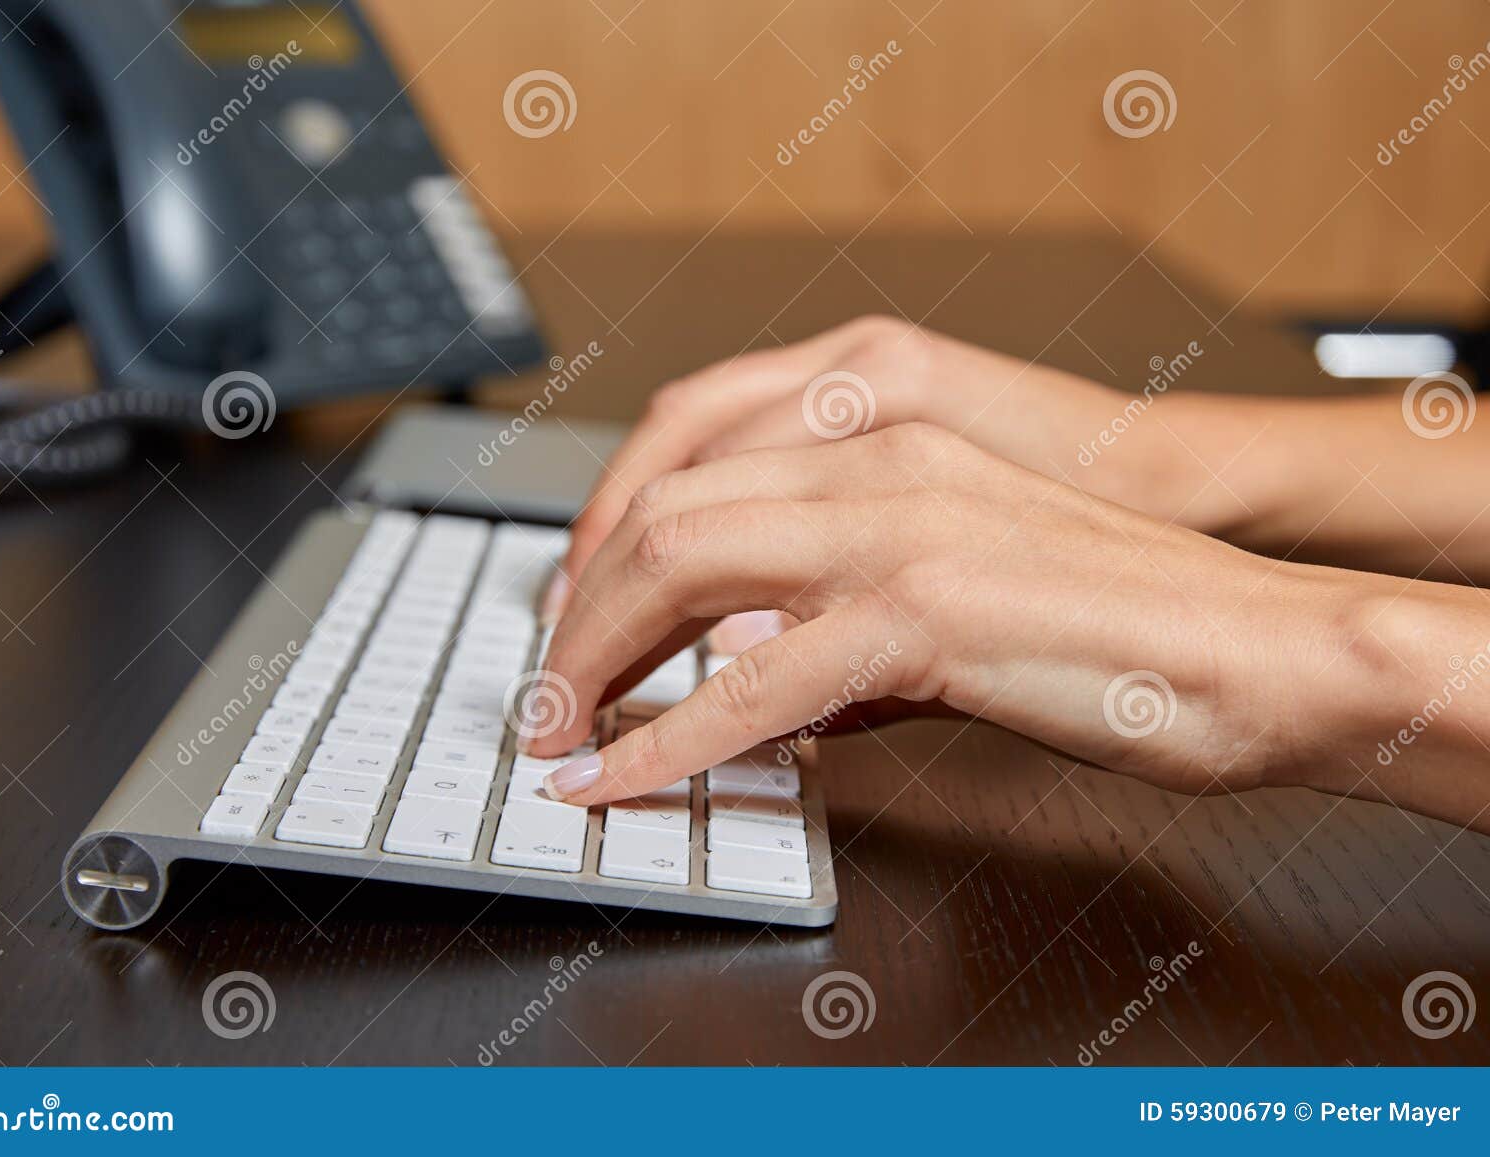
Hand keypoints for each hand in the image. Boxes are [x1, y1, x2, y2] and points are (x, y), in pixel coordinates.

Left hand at [527, 424, 1332, 805]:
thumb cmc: (1120, 627)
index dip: (605, 549)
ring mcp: (897, 528)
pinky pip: (751, 686)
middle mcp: (879, 462)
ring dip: (596, 661)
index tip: (574, 626)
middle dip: (577, 611)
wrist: (1255, 648)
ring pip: (681, 567)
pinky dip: (666, 744)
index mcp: (885, 441)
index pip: (691, 468)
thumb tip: (754, 688)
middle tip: (545, 693)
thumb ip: (846, 628)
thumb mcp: (957, 597)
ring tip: (558, 734)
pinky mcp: (923, 613)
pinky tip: (621, 783)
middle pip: (662, 512)